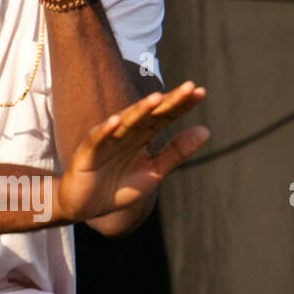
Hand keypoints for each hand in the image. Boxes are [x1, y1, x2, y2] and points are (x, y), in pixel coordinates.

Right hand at [56, 82, 210, 222]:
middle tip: (188, 88)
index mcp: (144, 135)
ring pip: (126, 122)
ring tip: (156, 99)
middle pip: (150, 114)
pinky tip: (116, 121)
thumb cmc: (118, 186)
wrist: (86, 206)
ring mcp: (107, 140)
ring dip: (139, 110)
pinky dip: (106, 130)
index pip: (166, 115)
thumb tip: (206, 130)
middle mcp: (127, 132)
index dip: (182, 104)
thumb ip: (177, 151)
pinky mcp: (88, 153)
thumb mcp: (154, 171)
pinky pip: (98, 139)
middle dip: (168, 101)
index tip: (200, 92)